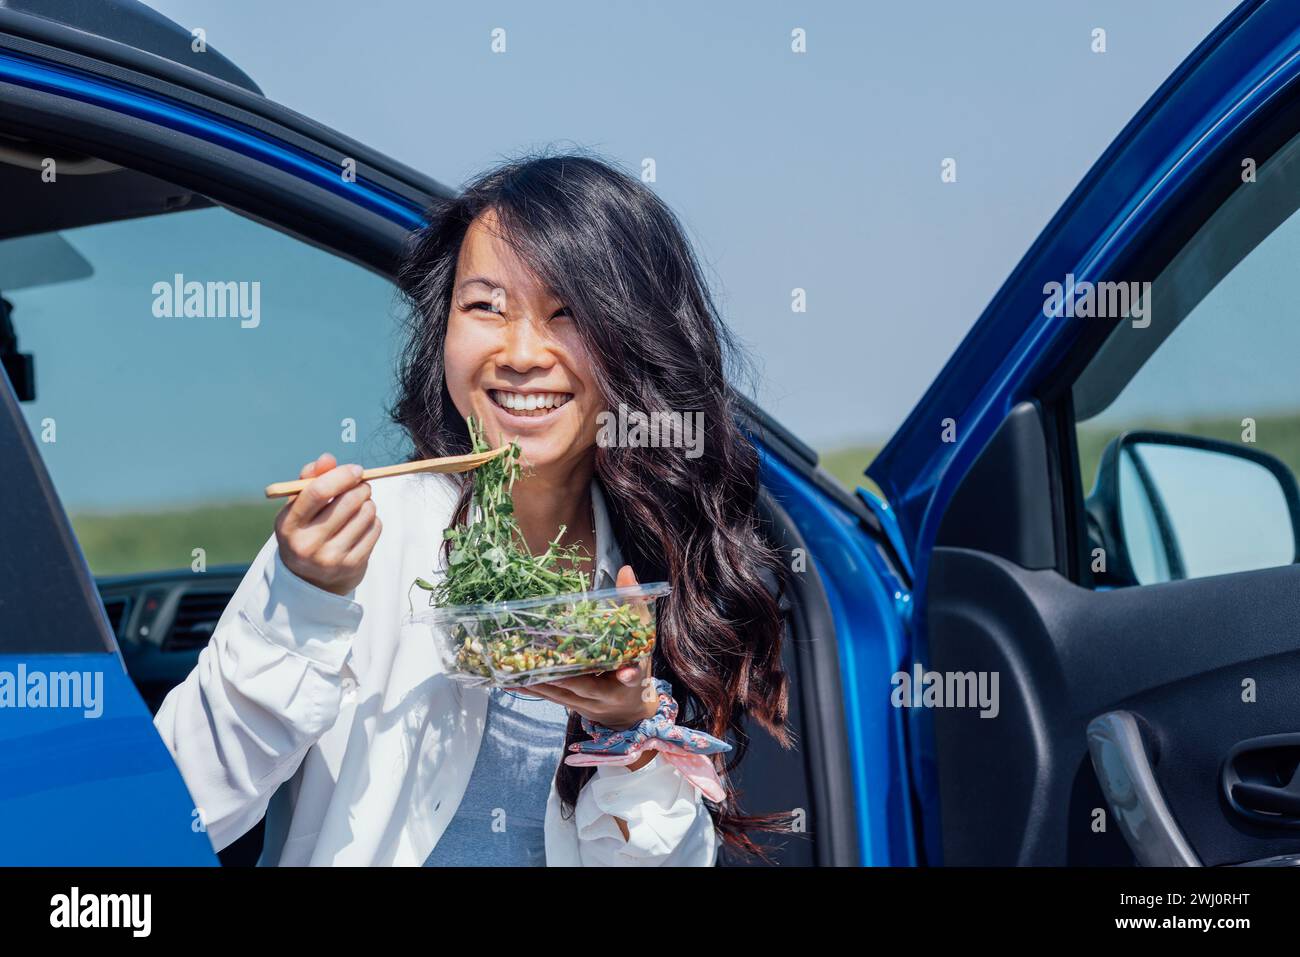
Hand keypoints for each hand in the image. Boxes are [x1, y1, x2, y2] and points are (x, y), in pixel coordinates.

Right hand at [274, 452, 381, 595]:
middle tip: (362, 485)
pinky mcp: (351, 566)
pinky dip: (374, 520)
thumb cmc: (306, 530)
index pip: (317, 492)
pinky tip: (363, 523)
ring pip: (365, 514)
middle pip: (347, 502)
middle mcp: (307, 544)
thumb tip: (327, 459)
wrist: (312, 578)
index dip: (341, 475)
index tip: (356, 470)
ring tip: (361, 506)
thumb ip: (311, 479)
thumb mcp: (299, 507)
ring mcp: (330, 558)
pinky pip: (375, 529)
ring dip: (368, 503)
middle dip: (360, 487)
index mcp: (288, 525)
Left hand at [518, 565, 659, 731]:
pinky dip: (533, 689)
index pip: (631, 674)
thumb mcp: (641, 635)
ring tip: (512, 674)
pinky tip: (510, 682)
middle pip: (584, 686)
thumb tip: (626, 570)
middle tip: (539, 668)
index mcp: (631, 676)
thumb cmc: (635, 663)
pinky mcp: (572, 706)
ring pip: (561, 694)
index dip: (628, 673)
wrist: (630, 708)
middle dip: (562, 679)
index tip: (627, 672)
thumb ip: (633, 604)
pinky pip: (551, 697)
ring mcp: (588, 703)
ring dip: (538, 684)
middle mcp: (608, 694)